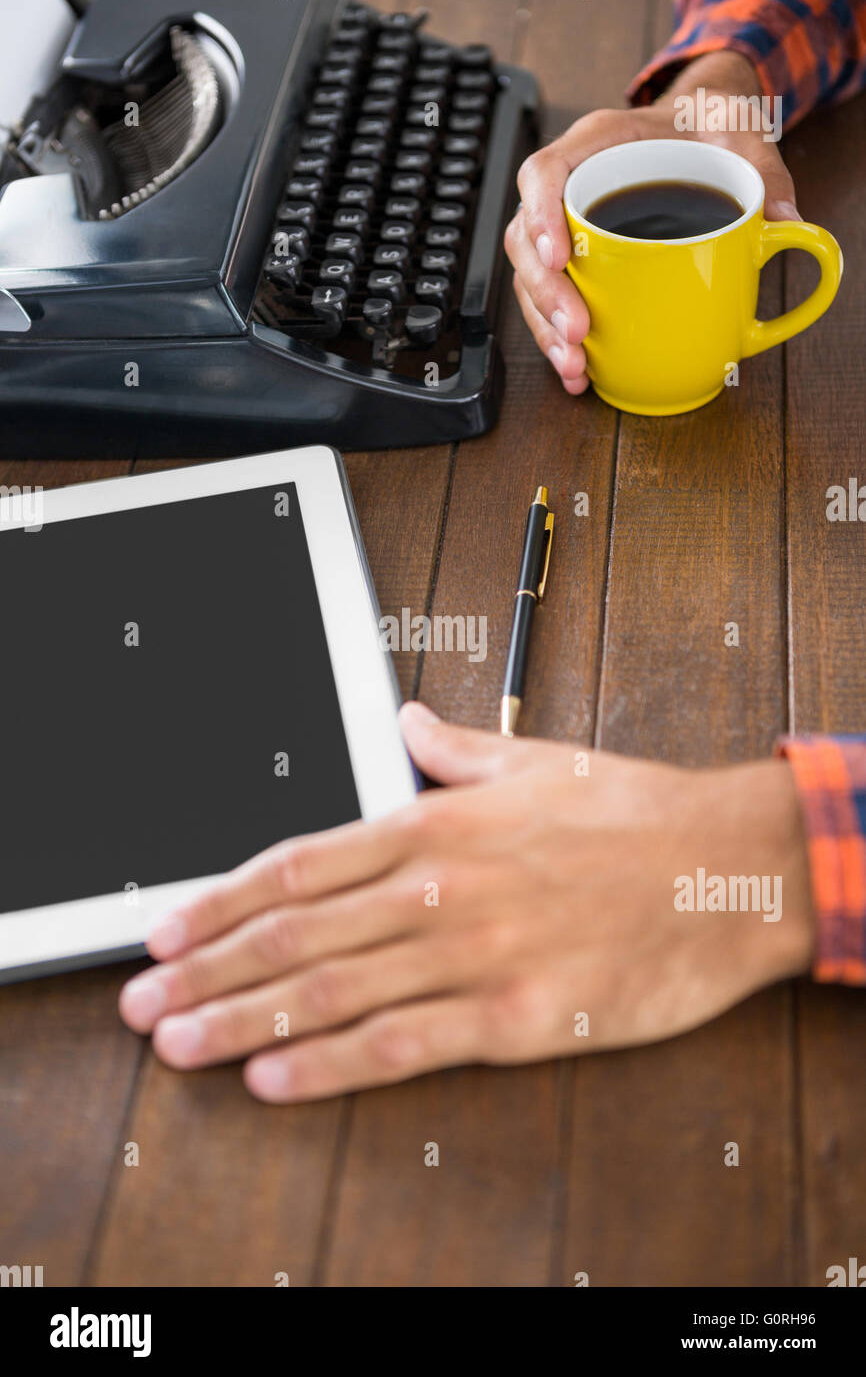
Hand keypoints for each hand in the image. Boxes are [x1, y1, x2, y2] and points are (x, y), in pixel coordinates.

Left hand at [119, 703, 813, 1101]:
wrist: (729, 865)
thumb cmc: (632, 813)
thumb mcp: (535, 758)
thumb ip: (454, 745)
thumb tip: (404, 714)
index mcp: (437, 822)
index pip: (301, 863)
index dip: (222, 899)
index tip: (167, 929)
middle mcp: (440, 886)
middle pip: (296, 933)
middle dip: (209, 970)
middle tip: (144, 1002)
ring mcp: (475, 952)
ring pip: (333, 992)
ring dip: (245, 1022)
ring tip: (182, 1044)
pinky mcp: (517, 1014)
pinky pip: (404, 1045)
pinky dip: (331, 1065)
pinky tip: (274, 1081)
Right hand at [505, 51, 801, 393]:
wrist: (702, 127)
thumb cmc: (706, 123)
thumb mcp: (743, 132)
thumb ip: (766, 170)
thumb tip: (785, 221)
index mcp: (599, 142)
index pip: (544, 172)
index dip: (540, 214)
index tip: (558, 256)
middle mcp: (571, 184)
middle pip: (525, 238)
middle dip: (546, 293)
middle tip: (576, 331)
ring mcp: (566, 225)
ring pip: (531, 277)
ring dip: (546, 327)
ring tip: (574, 364)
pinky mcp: (575, 260)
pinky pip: (551, 299)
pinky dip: (559, 339)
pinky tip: (578, 372)